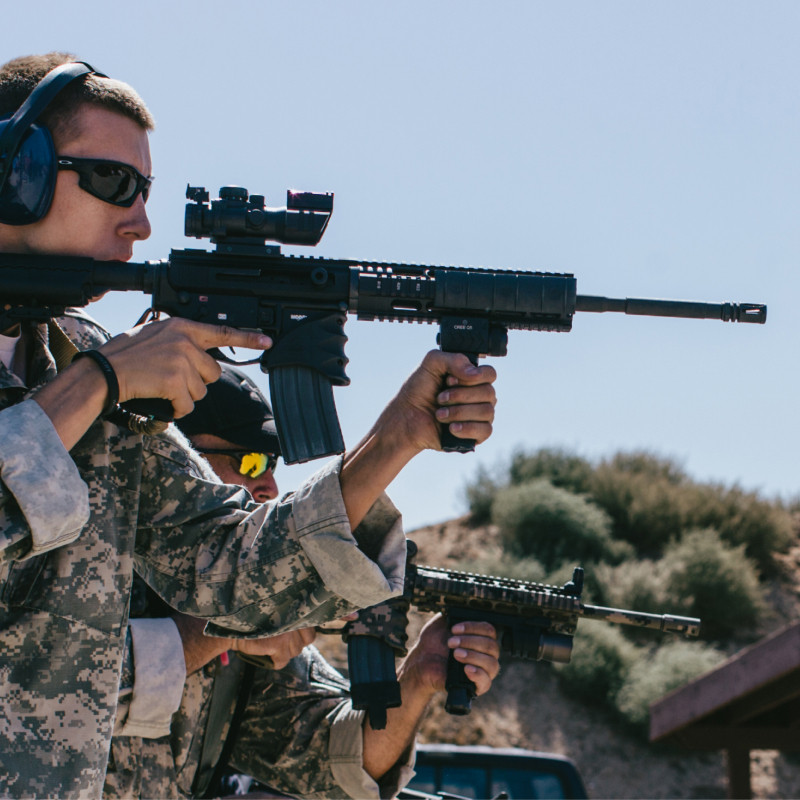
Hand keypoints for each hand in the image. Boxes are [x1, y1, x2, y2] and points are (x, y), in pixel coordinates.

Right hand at [97, 318, 271, 417]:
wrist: (104, 371)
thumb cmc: (124, 356)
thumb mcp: (155, 335)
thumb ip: (180, 340)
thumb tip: (200, 356)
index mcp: (182, 327)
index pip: (222, 332)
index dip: (248, 338)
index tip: (267, 341)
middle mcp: (185, 341)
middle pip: (213, 372)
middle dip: (197, 380)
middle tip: (171, 378)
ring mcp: (181, 360)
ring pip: (201, 390)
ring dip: (184, 395)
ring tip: (160, 385)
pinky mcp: (175, 381)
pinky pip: (188, 404)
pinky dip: (176, 408)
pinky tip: (161, 399)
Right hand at [172, 612, 315, 672]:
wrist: (228, 624)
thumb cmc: (251, 615)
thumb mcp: (273, 608)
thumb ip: (290, 614)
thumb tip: (308, 627)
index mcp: (295, 605)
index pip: (312, 624)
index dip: (304, 631)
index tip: (293, 632)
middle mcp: (295, 617)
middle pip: (307, 640)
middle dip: (294, 642)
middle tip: (279, 638)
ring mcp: (288, 631)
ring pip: (294, 652)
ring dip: (283, 651)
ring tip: (268, 642)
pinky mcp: (279, 644)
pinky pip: (282, 661)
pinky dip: (274, 661)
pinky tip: (263, 652)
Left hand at [379, 350, 496, 454]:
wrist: (406, 418)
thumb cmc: (418, 391)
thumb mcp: (431, 364)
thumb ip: (453, 359)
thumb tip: (475, 373)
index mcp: (472, 379)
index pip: (490, 374)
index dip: (473, 376)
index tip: (449, 380)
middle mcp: (479, 396)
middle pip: (489, 392)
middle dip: (460, 395)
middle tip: (439, 398)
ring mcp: (479, 416)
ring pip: (487, 411)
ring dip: (458, 412)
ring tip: (439, 414)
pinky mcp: (476, 435)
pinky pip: (486, 430)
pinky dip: (467, 428)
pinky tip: (451, 428)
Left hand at [398, 614, 499, 700]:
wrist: (422, 662)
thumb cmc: (434, 642)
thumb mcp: (443, 622)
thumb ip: (455, 614)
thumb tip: (465, 607)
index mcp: (480, 637)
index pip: (489, 630)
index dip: (473, 627)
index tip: (454, 628)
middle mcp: (485, 653)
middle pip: (492, 646)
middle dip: (470, 642)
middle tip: (451, 642)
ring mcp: (483, 670)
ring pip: (492, 663)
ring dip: (473, 656)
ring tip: (455, 654)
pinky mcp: (476, 686)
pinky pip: (487, 682)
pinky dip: (478, 674)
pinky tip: (466, 669)